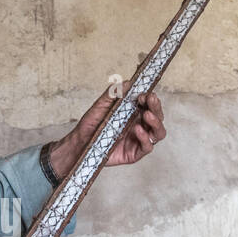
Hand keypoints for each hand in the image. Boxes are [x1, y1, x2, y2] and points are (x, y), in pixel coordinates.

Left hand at [46, 87, 165, 178]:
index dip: (151, 99)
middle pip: (157, 117)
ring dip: (156, 123)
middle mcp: (140, 125)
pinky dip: (145, 139)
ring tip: (147, 115)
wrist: (80, 142)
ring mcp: (138, 140)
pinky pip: (147, 147)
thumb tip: (128, 82)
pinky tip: (138, 130)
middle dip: (156, 107)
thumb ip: (113, 93)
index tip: (145, 94)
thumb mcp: (101, 105)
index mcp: (134, 113)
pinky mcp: (134, 153)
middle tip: (150, 100)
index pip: (150, 105)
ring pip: (158, 133)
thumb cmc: (91, 124)